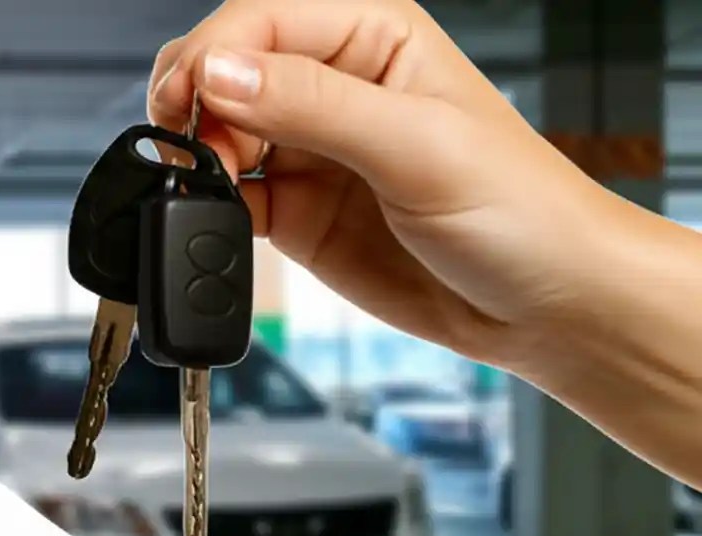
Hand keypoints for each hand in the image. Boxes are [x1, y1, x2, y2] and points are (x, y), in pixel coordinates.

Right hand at [146, 0, 617, 372]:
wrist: (545, 309)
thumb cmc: (522, 210)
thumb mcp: (420, 146)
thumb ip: (314, 105)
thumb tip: (219, 74)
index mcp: (371, 35)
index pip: (263, 17)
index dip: (214, 53)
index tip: (188, 98)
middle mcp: (332, 85)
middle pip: (226, 69)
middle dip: (195, 103)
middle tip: (193, 149)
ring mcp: (310, 150)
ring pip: (216, 132)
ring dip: (195, 157)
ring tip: (205, 188)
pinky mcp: (295, 211)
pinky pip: (228, 197)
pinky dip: (209, 209)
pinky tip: (222, 223)